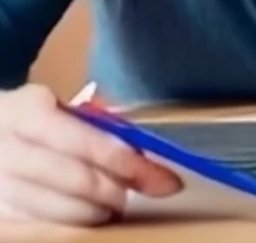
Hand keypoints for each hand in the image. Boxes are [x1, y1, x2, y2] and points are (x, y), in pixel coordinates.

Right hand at [0, 85, 181, 224]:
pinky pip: (32, 225)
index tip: (162, 179)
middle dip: (112, 192)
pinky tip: (82, 218)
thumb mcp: (54, 108)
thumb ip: (93, 124)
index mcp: (29, 109)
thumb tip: (141, 151)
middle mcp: (6, 145)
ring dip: (91, 214)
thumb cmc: (27, 119)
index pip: (88, 142)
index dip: (126, 164)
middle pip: (74, 179)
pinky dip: (63, 224)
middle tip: (133, 197)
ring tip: (111, 210)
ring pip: (53, 210)